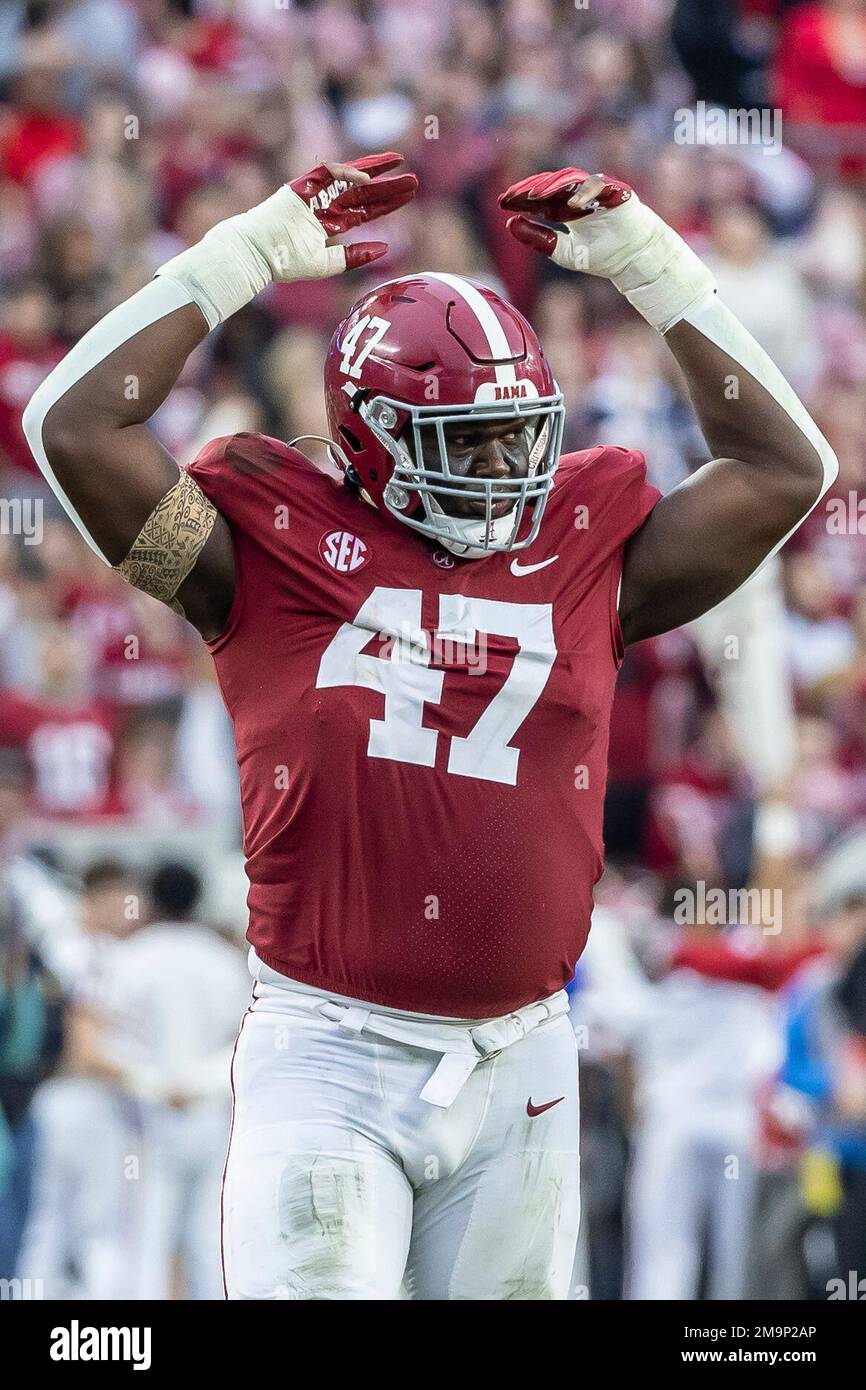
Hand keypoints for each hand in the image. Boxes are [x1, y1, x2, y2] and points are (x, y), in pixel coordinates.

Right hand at [286, 152, 417, 274]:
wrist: (257, 254)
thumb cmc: (284, 262)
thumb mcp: (326, 264)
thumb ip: (354, 257)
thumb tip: (386, 249)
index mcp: (329, 224)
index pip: (364, 210)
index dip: (386, 203)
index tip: (409, 196)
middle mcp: (324, 206)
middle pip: (363, 193)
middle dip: (388, 186)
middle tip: (414, 180)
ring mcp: (314, 194)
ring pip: (350, 178)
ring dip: (374, 171)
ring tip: (399, 162)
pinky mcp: (301, 185)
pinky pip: (327, 172)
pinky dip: (345, 172)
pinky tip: (366, 177)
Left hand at [499, 167, 657, 279]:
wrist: (634, 259)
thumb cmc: (603, 255)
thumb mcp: (564, 252)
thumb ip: (539, 239)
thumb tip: (510, 224)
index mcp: (565, 208)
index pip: (539, 198)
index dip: (520, 198)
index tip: (502, 203)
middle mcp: (578, 196)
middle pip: (549, 186)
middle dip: (529, 189)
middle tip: (510, 197)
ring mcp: (595, 191)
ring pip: (569, 181)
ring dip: (551, 187)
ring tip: (532, 197)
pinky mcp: (614, 191)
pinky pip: (597, 186)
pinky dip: (585, 192)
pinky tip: (571, 203)